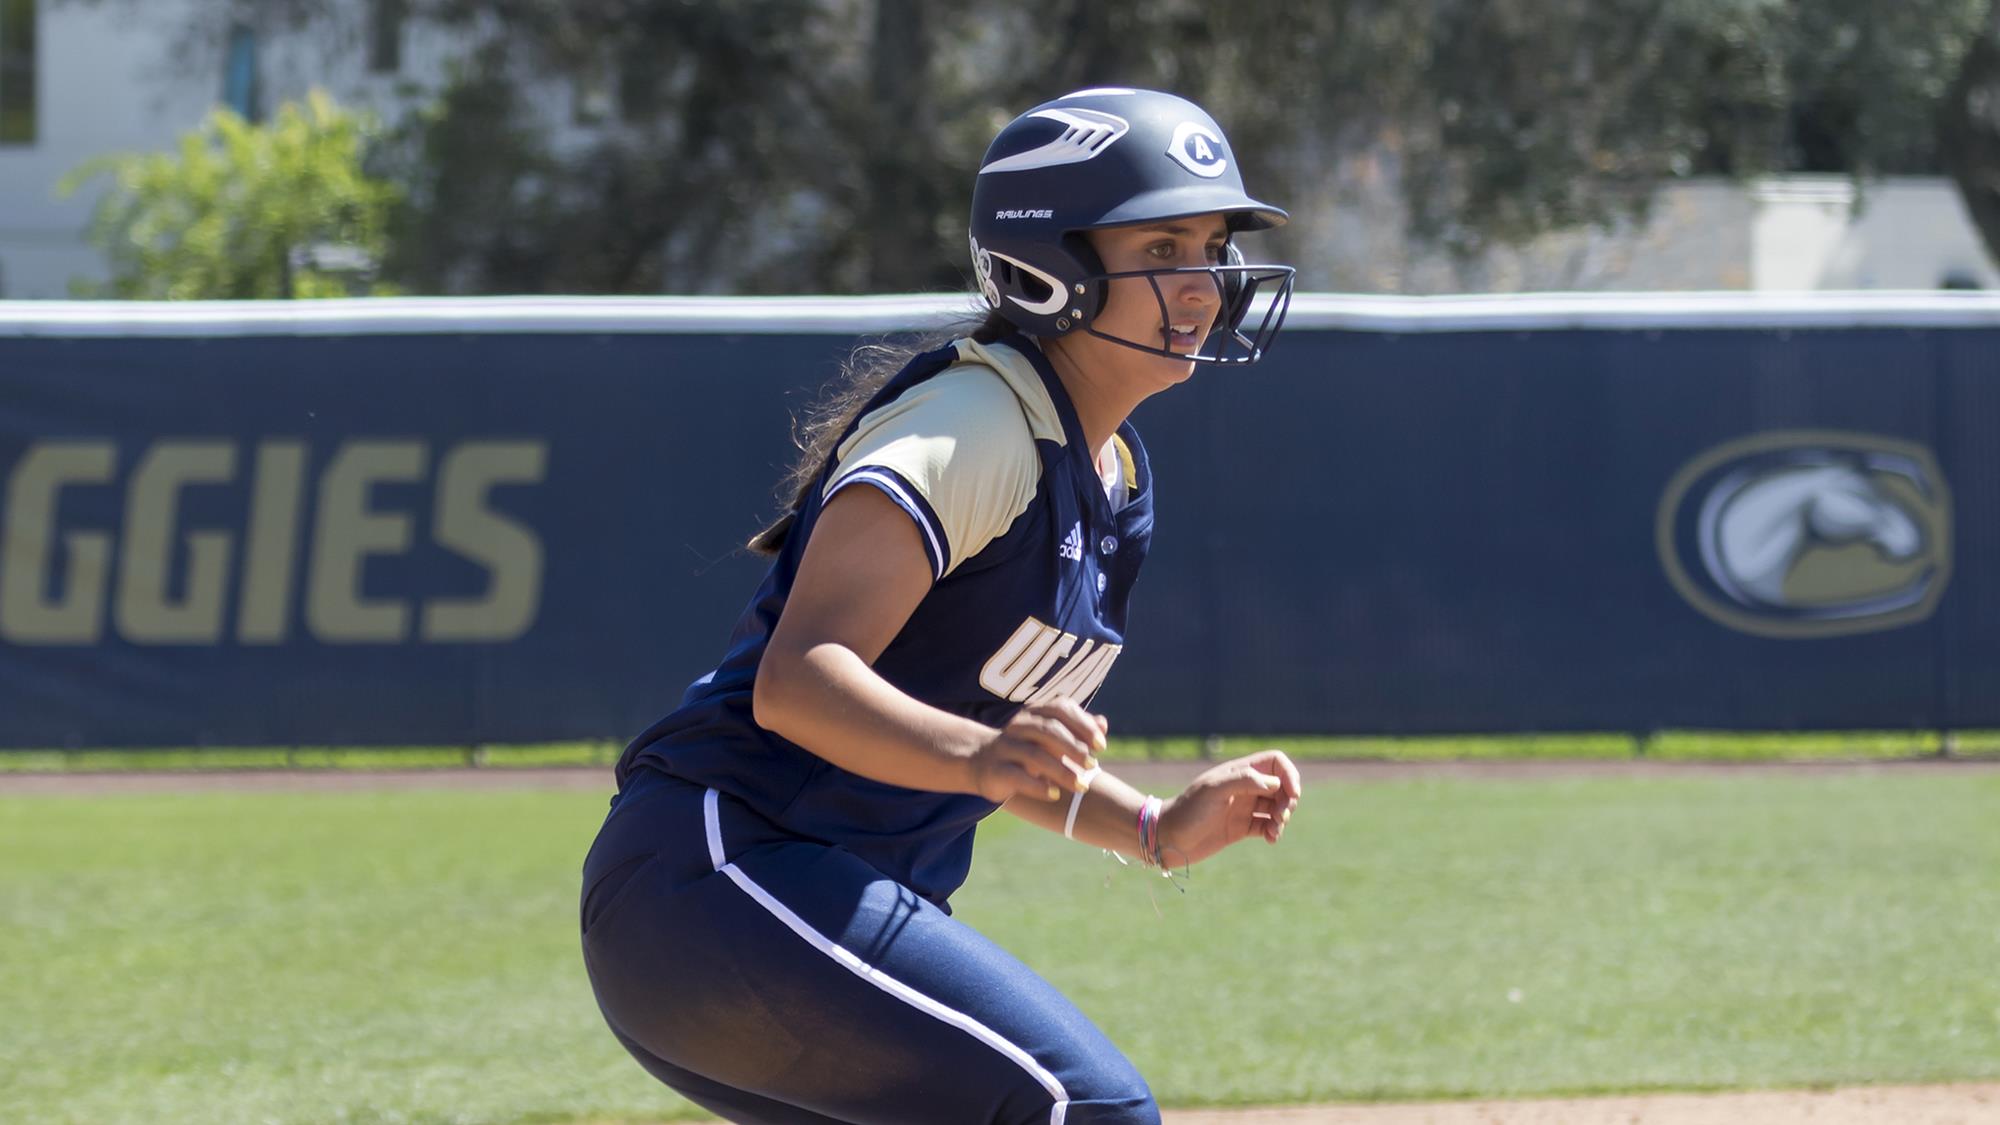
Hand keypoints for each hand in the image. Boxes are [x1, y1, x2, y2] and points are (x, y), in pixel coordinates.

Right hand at [963, 699, 1105, 803]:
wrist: (979, 761)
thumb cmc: (1024, 748)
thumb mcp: (1050, 736)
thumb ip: (1076, 729)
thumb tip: (1103, 723)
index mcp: (1034, 713)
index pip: (1060, 709)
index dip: (1083, 725)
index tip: (1101, 745)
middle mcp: (1019, 726)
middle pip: (1049, 730)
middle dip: (1075, 748)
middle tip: (1093, 766)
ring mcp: (1005, 747)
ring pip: (1035, 754)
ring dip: (1062, 770)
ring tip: (1081, 786)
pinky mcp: (995, 770)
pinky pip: (1018, 776)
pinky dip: (1038, 786)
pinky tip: (1054, 795)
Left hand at [1157, 749, 1301, 865]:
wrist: (1166, 838)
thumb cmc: (1187, 810)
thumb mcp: (1213, 790)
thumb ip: (1244, 780)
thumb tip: (1276, 783)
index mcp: (1238, 772)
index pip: (1276, 762)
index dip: (1290, 774)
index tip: (1292, 794)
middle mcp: (1243, 788)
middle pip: (1281, 786)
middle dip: (1288, 800)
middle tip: (1280, 816)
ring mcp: (1243, 808)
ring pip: (1277, 808)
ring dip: (1282, 819)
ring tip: (1273, 831)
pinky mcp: (1240, 828)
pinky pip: (1267, 826)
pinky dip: (1274, 832)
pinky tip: (1270, 839)